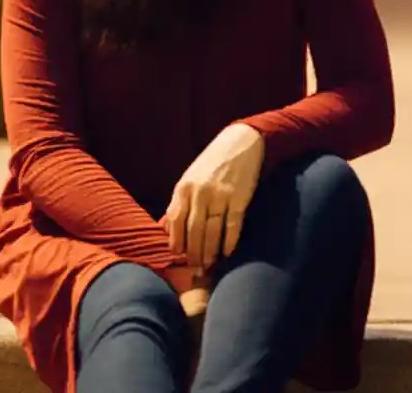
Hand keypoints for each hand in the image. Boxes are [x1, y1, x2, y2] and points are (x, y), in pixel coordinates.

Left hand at [165, 123, 264, 272]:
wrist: (242, 142)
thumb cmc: (213, 162)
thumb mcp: (191, 177)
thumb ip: (182, 201)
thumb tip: (170, 228)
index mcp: (184, 187)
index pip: (176, 222)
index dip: (177, 242)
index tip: (179, 257)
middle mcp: (200, 192)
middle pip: (194, 230)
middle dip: (194, 253)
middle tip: (195, 269)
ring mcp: (220, 195)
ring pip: (212, 231)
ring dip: (210, 251)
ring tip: (209, 265)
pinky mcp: (239, 198)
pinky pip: (233, 225)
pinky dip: (229, 241)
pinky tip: (227, 253)